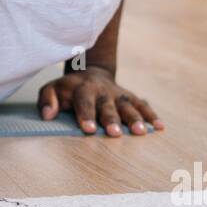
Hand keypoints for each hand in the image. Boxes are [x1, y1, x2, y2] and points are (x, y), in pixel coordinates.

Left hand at [37, 66, 162, 136]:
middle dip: (112, 119)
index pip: (83, 102)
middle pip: (107, 106)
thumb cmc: (68, 89)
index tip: (87, 129)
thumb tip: (48, 115)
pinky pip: (143, 104)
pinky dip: (151, 115)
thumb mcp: (52, 88)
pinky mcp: (130, 97)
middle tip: (115, 134)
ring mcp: (118, 94)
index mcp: (82, 89)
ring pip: (128, 105)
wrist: (90, 72)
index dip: (86, 115)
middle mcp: (102, 91)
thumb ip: (47, 99)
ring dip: (135, 118)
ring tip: (141, 133)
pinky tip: (159, 127)